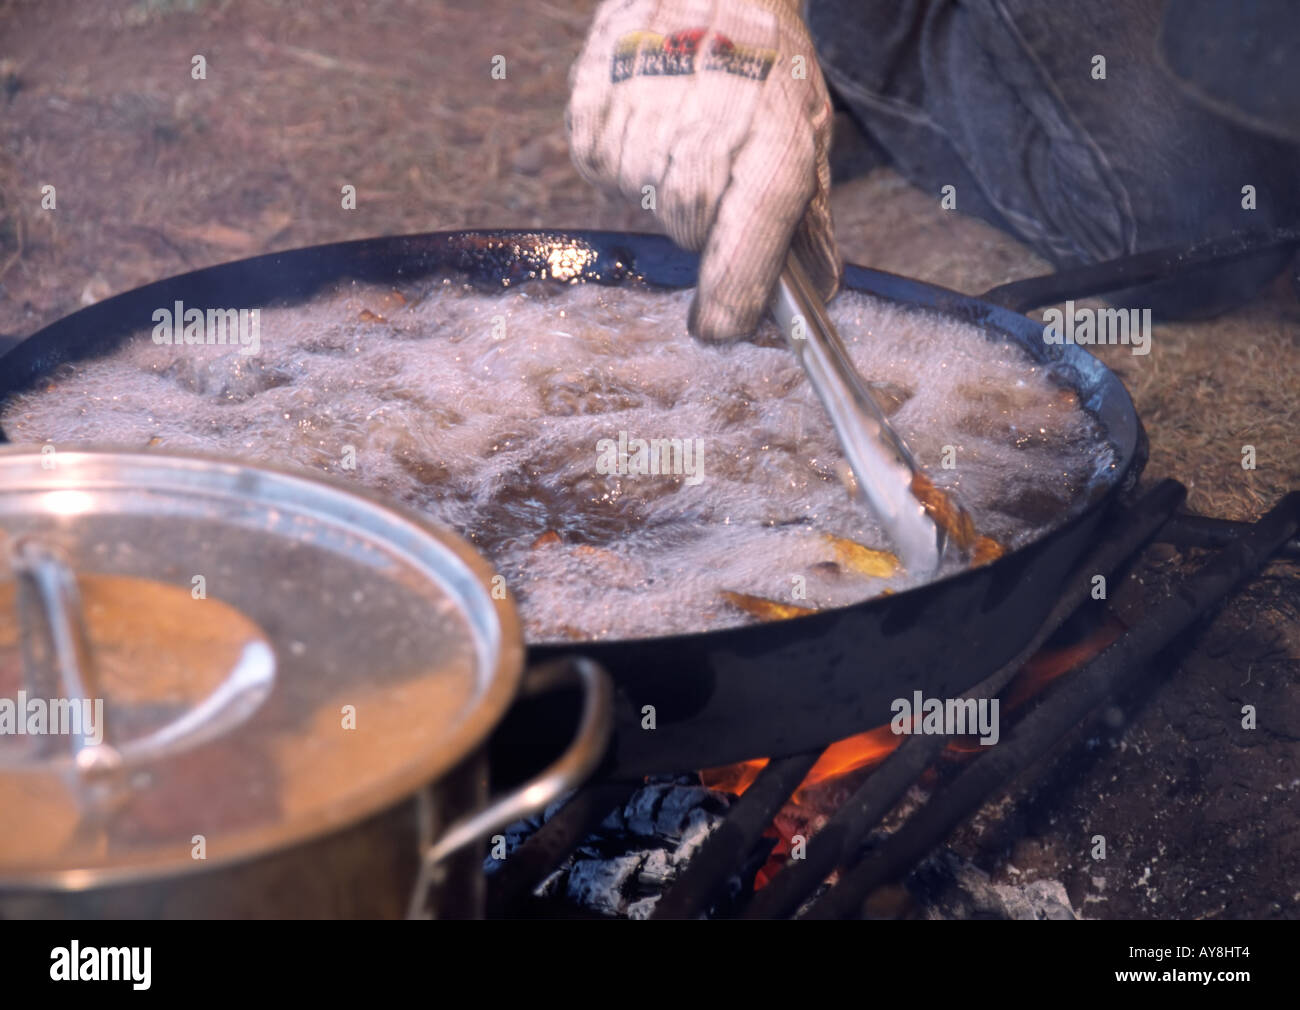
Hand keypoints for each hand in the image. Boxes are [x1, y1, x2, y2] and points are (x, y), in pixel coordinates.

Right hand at [567, 0, 840, 340]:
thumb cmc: (765, 59)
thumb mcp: (806, 131)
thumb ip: (808, 220)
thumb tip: (817, 294)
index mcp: (775, 144)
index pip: (744, 249)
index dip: (730, 300)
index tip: (717, 328)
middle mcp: (709, 132)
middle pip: (686, 229)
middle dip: (702, 217)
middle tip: (715, 163)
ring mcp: (644, 115)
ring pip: (640, 198)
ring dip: (658, 180)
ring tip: (681, 125)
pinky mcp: (592, 100)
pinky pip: (598, 167)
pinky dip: (619, 155)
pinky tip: (645, 113)